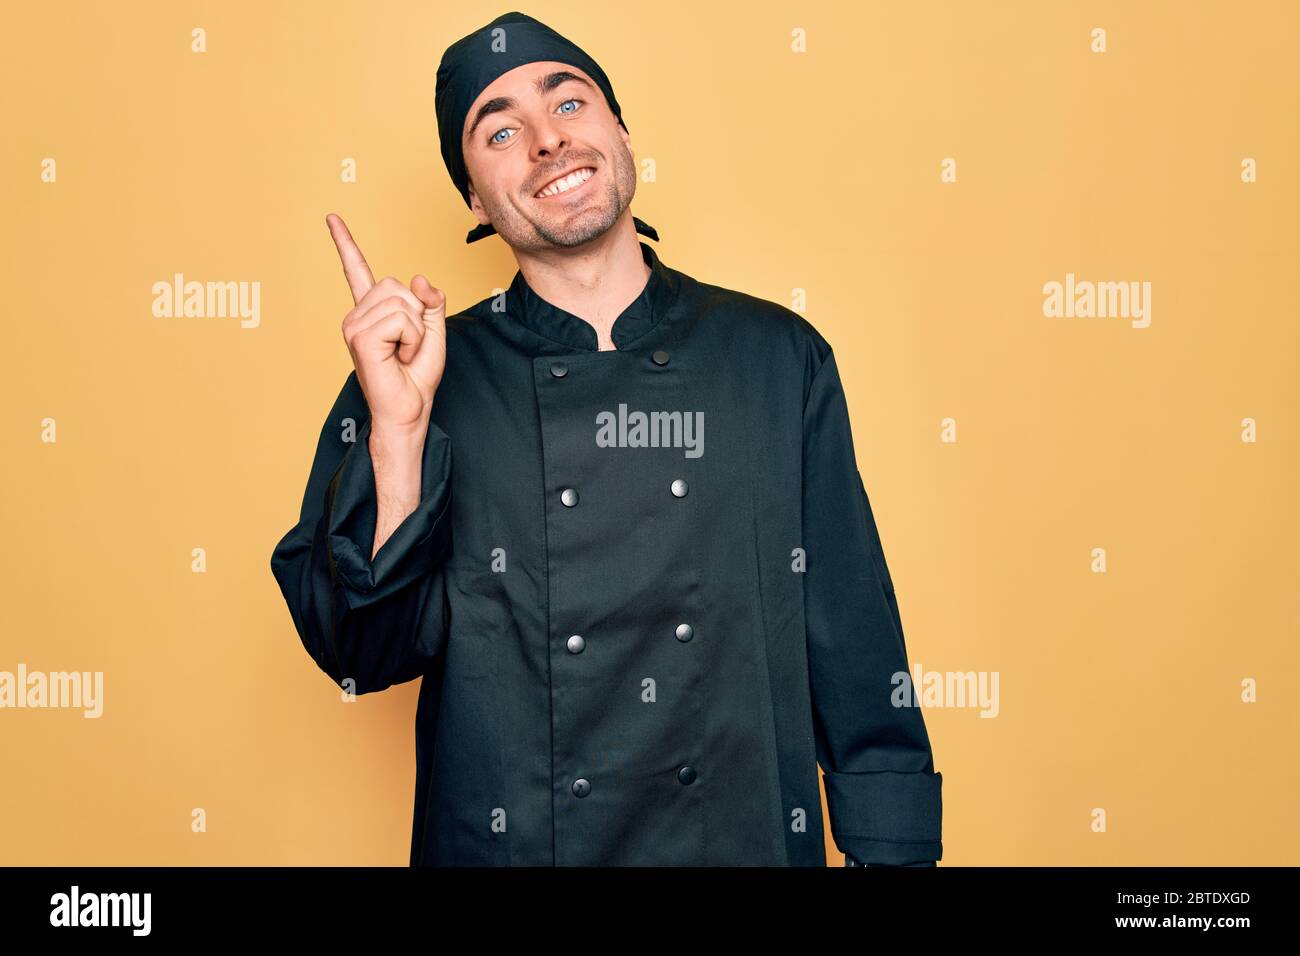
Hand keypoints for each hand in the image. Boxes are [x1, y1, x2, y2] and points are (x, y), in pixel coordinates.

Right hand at [327, 213, 446, 437]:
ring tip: (402, 353)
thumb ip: (431, 300)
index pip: (357, 271)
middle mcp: (357, 315)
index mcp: (371, 312)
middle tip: (407, 346)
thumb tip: (419, 278)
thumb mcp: (432, 331)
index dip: (345, 243)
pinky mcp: (359, 336)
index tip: (331, 218)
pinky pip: (401, 319)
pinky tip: (397, 356)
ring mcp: (354, 325)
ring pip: (402, 302)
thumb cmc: (416, 376)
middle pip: (398, 286)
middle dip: (417, 316)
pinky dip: (410, 339)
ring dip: (415, 330)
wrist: (408, 409)